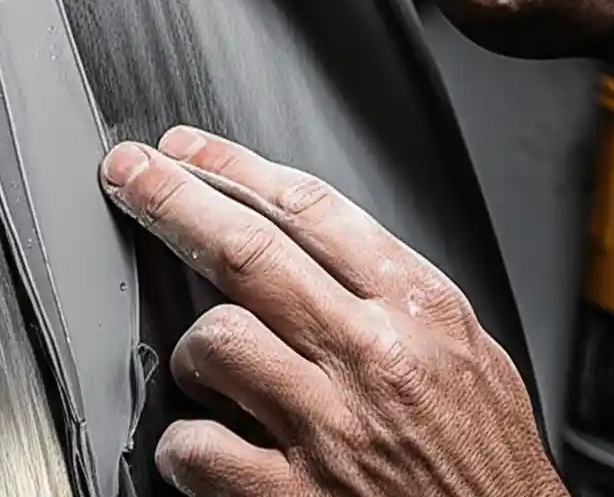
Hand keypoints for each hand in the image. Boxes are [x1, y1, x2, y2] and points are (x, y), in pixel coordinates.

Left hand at [99, 125, 565, 495]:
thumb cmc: (486, 462)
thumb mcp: (466, 352)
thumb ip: (388, 292)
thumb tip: (302, 239)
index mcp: (418, 311)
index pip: (310, 209)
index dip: (233, 168)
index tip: (186, 151)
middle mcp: (371, 358)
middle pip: (246, 251)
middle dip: (171, 199)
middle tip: (127, 174)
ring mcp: (328, 427)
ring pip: (215, 338)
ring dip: (191, 348)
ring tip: (206, 370)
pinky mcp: (292, 496)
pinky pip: (198, 444)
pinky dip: (183, 442)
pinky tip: (200, 445)